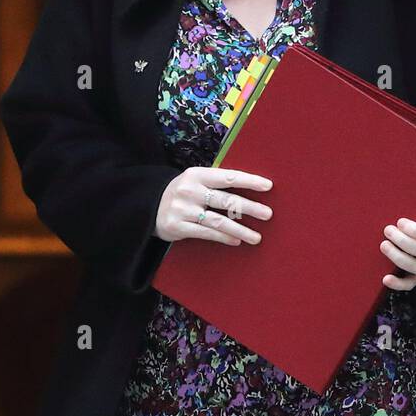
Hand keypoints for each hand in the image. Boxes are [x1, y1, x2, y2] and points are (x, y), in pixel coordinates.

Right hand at [155, 165, 272, 245]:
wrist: (148, 206)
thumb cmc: (182, 193)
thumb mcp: (194, 181)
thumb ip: (216, 184)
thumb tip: (250, 190)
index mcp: (197, 175)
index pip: (227, 177)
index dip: (249, 181)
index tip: (268, 185)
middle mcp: (189, 190)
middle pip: (225, 200)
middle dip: (249, 207)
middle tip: (268, 214)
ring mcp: (182, 209)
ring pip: (218, 220)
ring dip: (240, 229)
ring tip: (256, 237)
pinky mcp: (178, 227)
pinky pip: (206, 233)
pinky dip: (224, 238)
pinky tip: (236, 241)